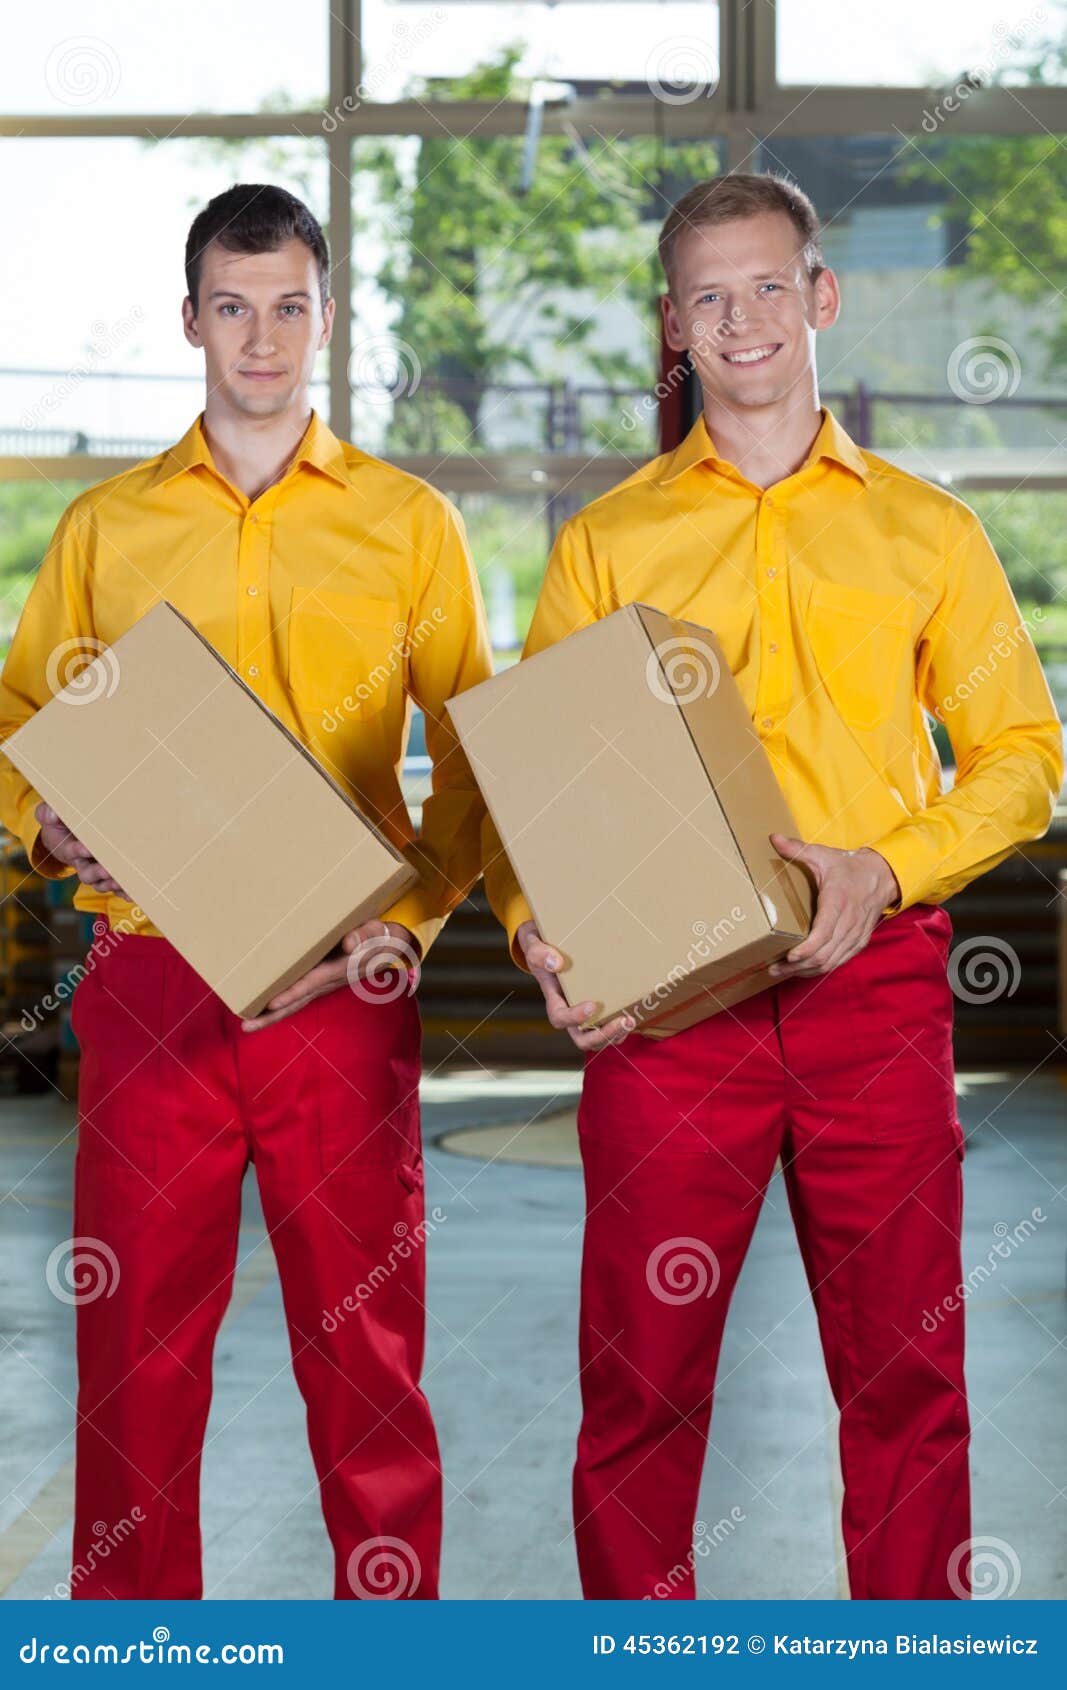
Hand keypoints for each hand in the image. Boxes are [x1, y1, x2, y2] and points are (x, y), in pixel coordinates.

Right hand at [34, 801, 130, 897]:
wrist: (66, 835)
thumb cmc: (60, 823)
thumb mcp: (48, 815)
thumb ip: (47, 813)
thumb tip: (52, 815)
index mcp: (68, 848)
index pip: (73, 851)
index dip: (79, 851)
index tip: (86, 848)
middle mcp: (82, 863)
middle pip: (87, 874)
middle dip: (97, 873)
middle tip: (107, 870)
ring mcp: (94, 871)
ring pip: (100, 883)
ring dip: (110, 884)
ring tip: (121, 882)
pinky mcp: (106, 875)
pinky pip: (113, 887)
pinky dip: (122, 891)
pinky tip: (132, 893)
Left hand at [240, 919, 419, 1031]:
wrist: (389, 947)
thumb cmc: (379, 936)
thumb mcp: (376, 932)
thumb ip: (364, 935)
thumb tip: (350, 944)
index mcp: (340, 969)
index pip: (313, 982)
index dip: (293, 992)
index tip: (273, 1002)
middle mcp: (328, 982)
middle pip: (297, 1002)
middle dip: (272, 1016)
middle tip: (247, 1027)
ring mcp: (323, 984)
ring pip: (295, 1003)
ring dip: (271, 1015)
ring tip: (246, 1024)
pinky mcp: (319, 981)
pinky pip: (297, 996)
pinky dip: (278, 1005)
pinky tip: (259, 1008)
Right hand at [516, 920, 634, 1051]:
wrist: (550, 946)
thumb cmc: (543, 949)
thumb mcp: (534, 946)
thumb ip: (540, 954)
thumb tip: (558, 964)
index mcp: (554, 1000)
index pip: (560, 1018)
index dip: (575, 1018)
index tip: (592, 1005)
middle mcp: (570, 1013)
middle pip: (582, 1039)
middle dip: (603, 1036)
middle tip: (623, 1022)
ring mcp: (585, 1014)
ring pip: (598, 1038)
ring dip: (616, 1035)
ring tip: (631, 1020)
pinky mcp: (599, 1009)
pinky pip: (609, 1026)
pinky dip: (621, 1026)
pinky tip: (634, 1014)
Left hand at [767, 833, 900, 978]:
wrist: (883, 876)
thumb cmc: (849, 867)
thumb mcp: (823, 855)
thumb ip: (797, 849)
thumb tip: (773, 838)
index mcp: (838, 902)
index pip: (823, 933)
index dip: (806, 949)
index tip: (788, 956)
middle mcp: (848, 923)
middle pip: (823, 954)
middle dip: (797, 966)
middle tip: (773, 969)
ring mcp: (855, 935)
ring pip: (831, 962)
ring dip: (806, 971)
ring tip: (782, 973)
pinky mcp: (858, 942)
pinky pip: (839, 961)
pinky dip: (820, 969)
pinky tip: (803, 971)